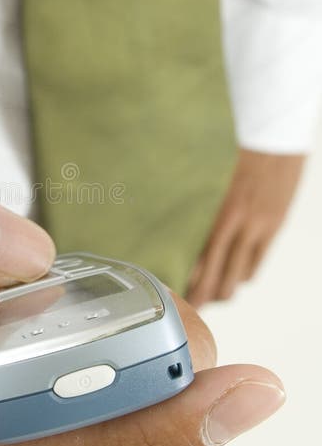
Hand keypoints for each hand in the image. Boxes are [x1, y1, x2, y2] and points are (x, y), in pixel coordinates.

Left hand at [186, 149, 305, 308]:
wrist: (271, 139)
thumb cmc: (232, 153)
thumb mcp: (206, 180)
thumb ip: (194, 208)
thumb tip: (177, 230)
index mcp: (213, 212)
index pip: (197, 260)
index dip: (186, 283)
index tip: (173, 294)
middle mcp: (234, 225)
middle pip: (215, 278)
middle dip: (202, 297)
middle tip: (190, 307)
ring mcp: (256, 228)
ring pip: (237, 277)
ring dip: (223, 290)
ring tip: (212, 296)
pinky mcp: (272, 227)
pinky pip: (255, 263)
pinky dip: (243, 275)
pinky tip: (235, 278)